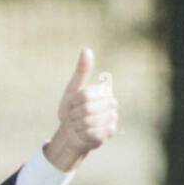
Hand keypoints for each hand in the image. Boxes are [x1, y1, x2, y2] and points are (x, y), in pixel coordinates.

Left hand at [43, 49, 118, 171]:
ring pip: (89, 122)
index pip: (85, 96)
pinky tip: (82, 133)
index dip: (74, 103)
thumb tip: (87, 49)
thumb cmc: (72, 110)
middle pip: (87, 109)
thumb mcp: (73, 89)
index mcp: (104, 90)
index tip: (73, 105)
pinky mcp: (110, 132)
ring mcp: (112, 118)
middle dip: (74, 115)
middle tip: (74, 117)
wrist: (71, 133)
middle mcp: (112, 103)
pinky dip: (82, 134)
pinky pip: (92, 133)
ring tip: (77, 125)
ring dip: (77, 125)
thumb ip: (81, 71)